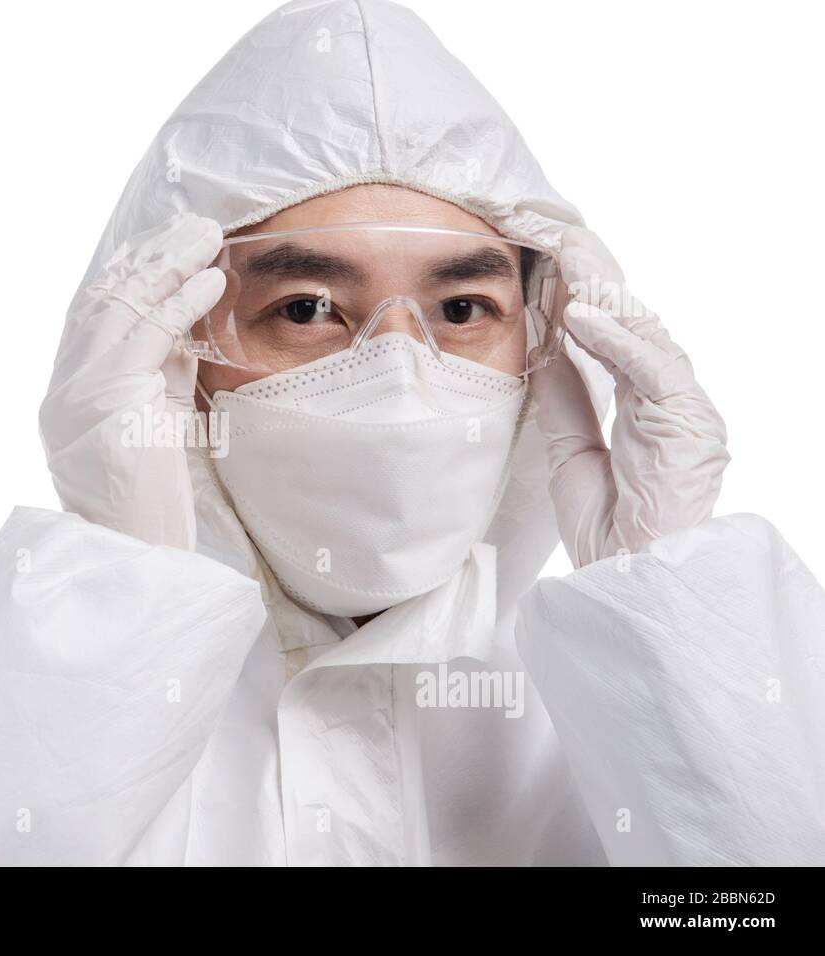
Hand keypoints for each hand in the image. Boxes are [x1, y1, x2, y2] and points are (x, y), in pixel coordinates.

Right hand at [39, 213, 224, 548]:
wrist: (136, 554)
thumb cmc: (150, 503)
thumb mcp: (154, 424)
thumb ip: (161, 375)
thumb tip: (185, 324)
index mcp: (68, 394)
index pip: (92, 315)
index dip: (128, 273)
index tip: (162, 244)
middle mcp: (64, 388)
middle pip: (102, 299)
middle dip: (147, 257)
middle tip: (190, 225)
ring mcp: (79, 392)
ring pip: (120, 306)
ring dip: (166, 265)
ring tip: (204, 237)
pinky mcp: (108, 400)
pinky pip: (148, 335)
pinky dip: (180, 302)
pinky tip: (209, 281)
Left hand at [530, 227, 729, 567]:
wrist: (636, 580)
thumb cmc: (613, 526)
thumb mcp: (571, 450)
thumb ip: (564, 398)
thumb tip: (544, 348)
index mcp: (643, 397)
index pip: (608, 327)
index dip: (575, 288)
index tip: (538, 255)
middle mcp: (667, 391)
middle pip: (627, 314)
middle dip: (586, 270)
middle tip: (547, 229)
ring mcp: (682, 403)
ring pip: (641, 327)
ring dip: (597, 289)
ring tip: (558, 253)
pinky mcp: (689, 420)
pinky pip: (651, 366)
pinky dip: (614, 339)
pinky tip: (579, 314)